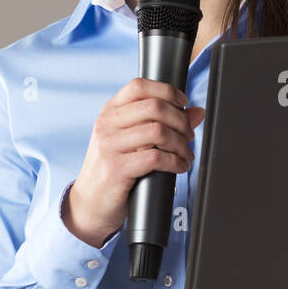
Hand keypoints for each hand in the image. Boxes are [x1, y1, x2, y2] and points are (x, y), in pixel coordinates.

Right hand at [64, 78, 205, 247]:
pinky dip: (175, 162)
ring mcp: (109, 145)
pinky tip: (179, 166)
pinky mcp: (116, 168)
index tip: (183, 103)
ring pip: (158, 132)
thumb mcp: (133, 140)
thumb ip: (162, 122)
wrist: (89, 203)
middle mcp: (107, 124)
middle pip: (154, 107)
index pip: (139, 86)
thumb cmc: (114, 168)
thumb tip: (197, 112)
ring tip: (186, 154)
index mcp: (110, 111)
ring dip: (180, 144)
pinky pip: (156, 158)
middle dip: (181, 121)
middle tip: (189, 136)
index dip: (167, 91)